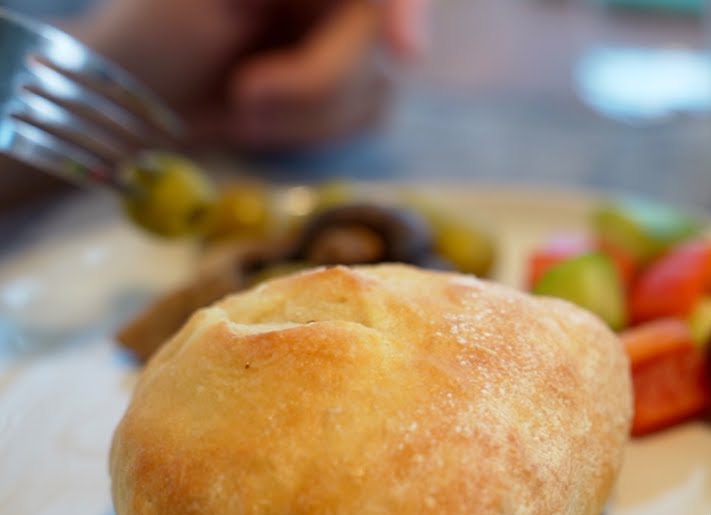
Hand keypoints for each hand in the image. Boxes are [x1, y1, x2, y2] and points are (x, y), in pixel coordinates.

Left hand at [80, 0, 426, 151]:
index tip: (402, 51)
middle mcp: (337, 2)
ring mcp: (351, 43)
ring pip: (377, 89)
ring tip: (239, 106)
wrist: (132, 104)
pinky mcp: (354, 93)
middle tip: (245, 98)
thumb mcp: (203, 4)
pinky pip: (365, 120)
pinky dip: (309, 132)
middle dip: (317, 83)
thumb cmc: (154, 36)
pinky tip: (260, 120)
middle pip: (381, 44)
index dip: (405, 12)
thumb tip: (361, 6)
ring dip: (304, 115)